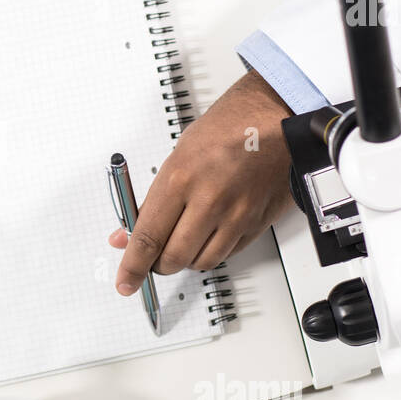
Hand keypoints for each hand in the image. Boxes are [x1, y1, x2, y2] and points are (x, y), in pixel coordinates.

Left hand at [110, 70, 294, 293]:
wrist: (276, 118)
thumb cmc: (227, 127)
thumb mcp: (178, 156)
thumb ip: (153, 200)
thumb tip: (128, 233)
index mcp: (180, 178)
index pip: (148, 237)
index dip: (132, 266)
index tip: (125, 281)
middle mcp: (209, 200)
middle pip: (174, 257)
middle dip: (158, 264)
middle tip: (153, 258)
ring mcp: (236, 214)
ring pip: (202, 262)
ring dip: (186, 260)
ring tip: (182, 242)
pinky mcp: (256, 223)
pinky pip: (227, 254)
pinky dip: (212, 252)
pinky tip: (208, 235)